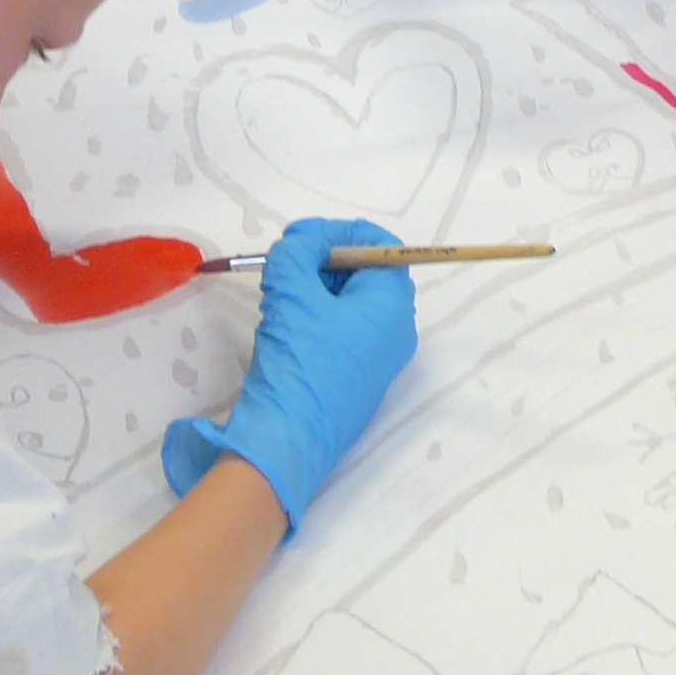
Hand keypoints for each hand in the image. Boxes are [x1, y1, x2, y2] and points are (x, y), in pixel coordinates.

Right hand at [162, 216, 417, 533]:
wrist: (286, 442)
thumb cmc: (299, 361)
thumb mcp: (291, 293)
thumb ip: (297, 253)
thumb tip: (304, 241)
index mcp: (393, 304)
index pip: (381, 246)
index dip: (340, 232)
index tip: (300, 237)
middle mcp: (395, 330)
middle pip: (367, 272)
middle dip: (324, 260)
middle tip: (285, 263)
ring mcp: (378, 358)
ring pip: (350, 303)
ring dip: (315, 288)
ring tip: (280, 293)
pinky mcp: (355, 379)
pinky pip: (342, 332)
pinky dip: (315, 317)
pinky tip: (285, 324)